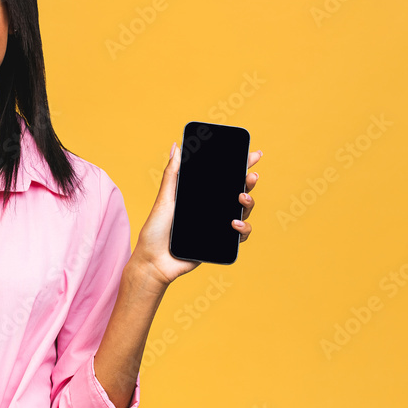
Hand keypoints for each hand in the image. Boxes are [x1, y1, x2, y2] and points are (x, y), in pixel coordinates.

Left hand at [131, 141, 262, 290]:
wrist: (154, 261)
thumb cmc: (156, 230)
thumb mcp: (164, 198)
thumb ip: (172, 174)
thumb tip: (176, 146)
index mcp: (201, 195)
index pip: (223, 177)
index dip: (240, 166)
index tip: (253, 155)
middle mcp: (212, 209)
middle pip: (238, 192)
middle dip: (249, 182)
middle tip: (250, 177)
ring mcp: (218, 225)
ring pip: (243, 212)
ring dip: (249, 203)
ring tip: (241, 199)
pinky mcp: (220, 243)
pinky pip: (240, 235)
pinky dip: (243, 229)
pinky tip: (234, 224)